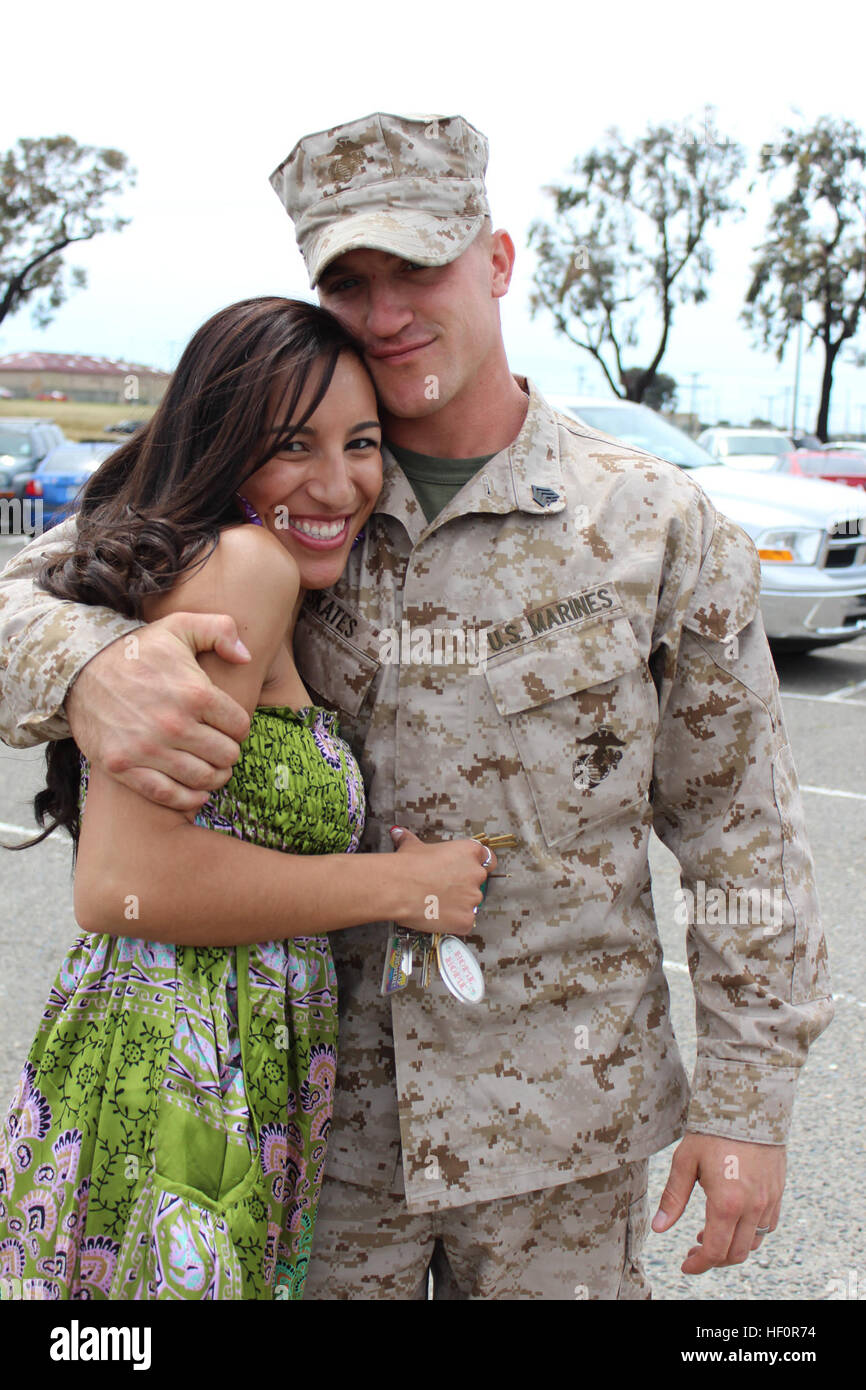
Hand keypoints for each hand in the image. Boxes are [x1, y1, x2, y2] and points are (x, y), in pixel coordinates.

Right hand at [66, 612, 252, 811]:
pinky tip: (196, 792)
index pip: (240, 727)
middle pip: (226, 756)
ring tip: (210, 768)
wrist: (79, 670)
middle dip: (227, 753)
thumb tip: (246, 657)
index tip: (228, 727)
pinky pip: (168, 795)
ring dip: (213, 777)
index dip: (238, 728)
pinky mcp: (124, 767)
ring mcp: (148, 748)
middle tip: (219, 749)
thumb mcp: (179, 626)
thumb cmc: (136, 651)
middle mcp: (174, 724)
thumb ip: (220, 630)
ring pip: (203, 778)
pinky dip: (188, 799)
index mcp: (195, 693)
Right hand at [389, 827, 496, 935]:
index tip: (466, 870)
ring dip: (459, 905)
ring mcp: (473, 898)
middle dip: (464, 886)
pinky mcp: (466, 919)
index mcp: (468, 852)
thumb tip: (400, 834)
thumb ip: (410, 839)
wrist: (398, 888)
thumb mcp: (411, 846)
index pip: (486, 858)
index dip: (476, 865)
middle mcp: (475, 874)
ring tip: (437, 903)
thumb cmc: (407, 867)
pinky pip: (465, 922)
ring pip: (471, 904)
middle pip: (478, 882)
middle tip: (444, 889)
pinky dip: (454, 922)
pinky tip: (438, 916)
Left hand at [651, 1133, 785, 1274]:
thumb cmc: (713, 1131)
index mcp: (727, 1203)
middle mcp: (752, 1208)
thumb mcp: (685, 1162)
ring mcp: (769, 1201)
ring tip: (711, 1234)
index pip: (714, 1251)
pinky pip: (768, 1226)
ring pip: (754, 1243)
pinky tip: (734, 1220)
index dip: (698, 1265)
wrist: (749, 1105)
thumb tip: (659, 1228)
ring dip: (732, 1247)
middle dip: (714, 1259)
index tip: (686, 1265)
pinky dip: (750, 1233)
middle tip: (694, 1251)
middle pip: (736, 1254)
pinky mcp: (778, 1192)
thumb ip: (673, 1198)